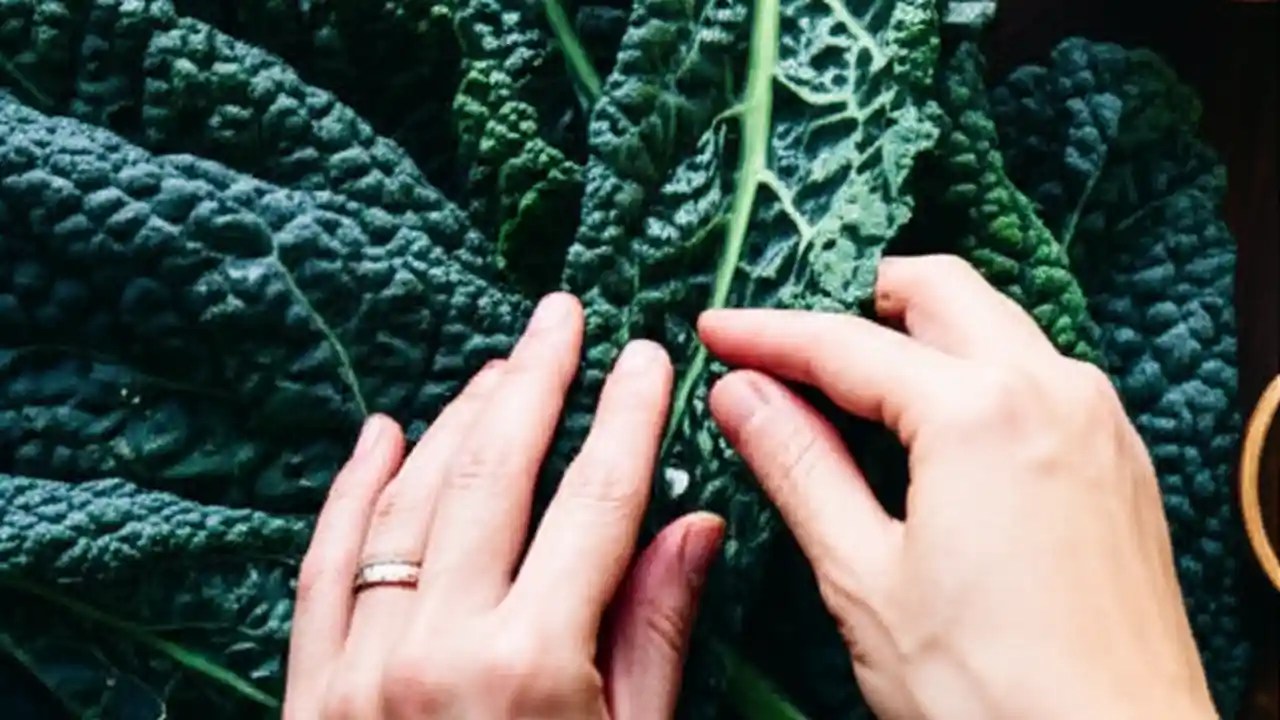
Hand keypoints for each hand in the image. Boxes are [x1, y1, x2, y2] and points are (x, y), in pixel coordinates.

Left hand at [284, 293, 723, 718]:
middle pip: (491, 476)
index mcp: (532, 665)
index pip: (595, 502)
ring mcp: (361, 667)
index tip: (644, 360)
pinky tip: (381, 435)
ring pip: (406, 505)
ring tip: (497, 372)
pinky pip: (324, 566)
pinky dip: (352, 492)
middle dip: (533, 383)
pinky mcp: (312, 691)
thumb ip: (654, 638)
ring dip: (454, 425)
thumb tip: (694, 527)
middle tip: (559, 318)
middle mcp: (437, 650)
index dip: (627, 419)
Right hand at [701, 256, 1217, 719]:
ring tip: (849, 383)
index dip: (768, 335)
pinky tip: (932, 426)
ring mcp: (1097, 420)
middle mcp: (1053, 390)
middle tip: (788, 342)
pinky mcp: (1118, 459)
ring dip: (916, 332)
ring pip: (994, 325)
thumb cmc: (993, 692)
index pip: (846, 344)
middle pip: (937, 292)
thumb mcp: (865, 576)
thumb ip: (799, 466)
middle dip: (854, 300)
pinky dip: (972, 371)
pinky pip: (1036, 374)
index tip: (715, 331)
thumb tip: (740, 392)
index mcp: (981, 412)